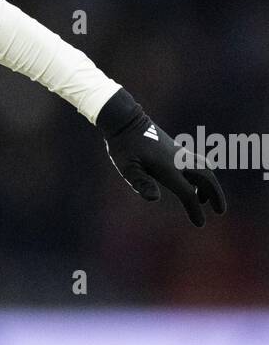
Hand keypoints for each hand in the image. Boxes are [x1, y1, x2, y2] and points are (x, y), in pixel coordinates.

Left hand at [96, 89, 226, 226]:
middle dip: (215, 194)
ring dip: (210, 185)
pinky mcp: (176, 148)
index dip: (194, 210)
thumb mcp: (127, 167)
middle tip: (221, 211)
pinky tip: (192, 184)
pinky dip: (202, 175)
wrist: (126, 120)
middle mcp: (178, 158)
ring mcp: (179, 152)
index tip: (200, 224)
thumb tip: (155, 198)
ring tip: (205, 201)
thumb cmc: (123, 146)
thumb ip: (141, 182)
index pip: (187, 192)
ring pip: (205, 168)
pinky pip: (197, 162)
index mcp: (167, 167)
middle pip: (206, 178)